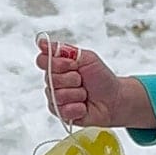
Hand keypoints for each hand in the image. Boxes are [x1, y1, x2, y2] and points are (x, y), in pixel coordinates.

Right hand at [34, 38, 155, 131]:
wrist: (114, 99)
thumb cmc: (101, 78)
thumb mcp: (86, 57)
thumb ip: (62, 49)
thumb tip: (41, 42)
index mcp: (58, 66)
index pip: (42, 61)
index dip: (59, 64)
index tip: (72, 64)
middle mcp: (54, 82)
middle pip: (50, 79)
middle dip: (72, 79)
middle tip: (82, 81)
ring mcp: (56, 98)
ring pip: (57, 95)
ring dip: (77, 94)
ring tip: (85, 94)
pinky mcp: (60, 113)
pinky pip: (62, 110)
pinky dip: (78, 108)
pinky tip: (83, 106)